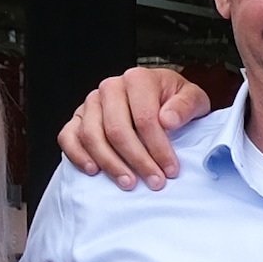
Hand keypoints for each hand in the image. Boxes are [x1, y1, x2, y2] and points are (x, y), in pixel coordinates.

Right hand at [60, 64, 215, 188]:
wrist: (161, 99)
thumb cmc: (175, 102)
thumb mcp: (194, 99)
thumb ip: (186, 106)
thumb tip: (168, 120)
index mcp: (138, 79)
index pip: (145, 118)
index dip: (158, 147)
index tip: (170, 169)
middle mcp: (110, 87)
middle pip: (117, 129)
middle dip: (137, 160)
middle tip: (154, 181)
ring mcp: (91, 102)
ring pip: (92, 136)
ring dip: (111, 164)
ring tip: (129, 182)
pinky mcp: (78, 118)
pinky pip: (68, 136)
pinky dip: (77, 155)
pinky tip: (94, 170)